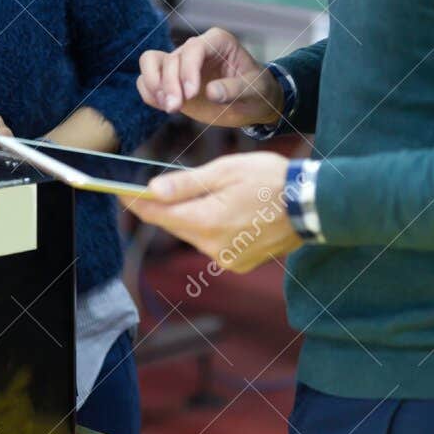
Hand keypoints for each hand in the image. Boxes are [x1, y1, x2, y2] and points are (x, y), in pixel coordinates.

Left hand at [125, 151, 300, 272]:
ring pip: (194, 234)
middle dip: (165, 207)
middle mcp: (213, 246)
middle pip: (175, 225)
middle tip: (155, 188)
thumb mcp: (225, 170)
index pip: (158, 214)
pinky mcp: (239, 263)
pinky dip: (211, 228)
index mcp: (207, 221)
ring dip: (192, 216)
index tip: (120, 192)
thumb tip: (152, 190)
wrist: (313, 204)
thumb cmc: (270, 179)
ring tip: (209, 196)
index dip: (136, 203)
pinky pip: (212, 244)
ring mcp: (227, 258)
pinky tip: (227, 212)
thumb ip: (186, 183)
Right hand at [137, 27, 281, 128]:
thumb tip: (211, 92)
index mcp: (217, 41)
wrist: (251, 103)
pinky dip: (149, 92)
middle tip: (176, 109)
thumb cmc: (257, 92)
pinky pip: (147, 79)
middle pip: (170, 59)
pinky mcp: (171, 80)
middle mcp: (195, 48)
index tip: (191, 95)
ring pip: (151, 62)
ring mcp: (181, 63)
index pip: (193, 48)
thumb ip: (234, 90)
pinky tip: (163, 106)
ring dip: (154, 85)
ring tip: (168, 107)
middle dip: (170, 84)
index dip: (188, 70)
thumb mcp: (254, 91)